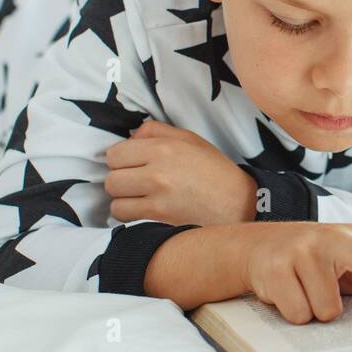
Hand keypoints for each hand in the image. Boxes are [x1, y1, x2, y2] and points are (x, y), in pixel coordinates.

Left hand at [105, 119, 255, 226]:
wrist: (240, 204)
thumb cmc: (215, 171)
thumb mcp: (191, 140)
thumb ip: (156, 131)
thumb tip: (129, 138)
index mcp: (164, 148)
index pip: (114, 154)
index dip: (121, 160)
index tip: (133, 165)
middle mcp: (158, 172)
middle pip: (112, 179)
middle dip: (121, 181)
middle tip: (137, 183)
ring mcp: (158, 199)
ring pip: (115, 201)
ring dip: (124, 201)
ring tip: (141, 199)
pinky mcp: (160, 220)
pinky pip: (126, 218)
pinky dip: (131, 216)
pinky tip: (146, 212)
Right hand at [238, 222, 351, 331]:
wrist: (254, 249)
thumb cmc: (315, 261)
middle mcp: (331, 236)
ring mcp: (301, 250)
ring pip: (328, 308)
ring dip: (320, 313)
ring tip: (308, 295)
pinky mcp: (274, 268)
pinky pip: (298, 313)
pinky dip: (296, 315)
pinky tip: (287, 296)